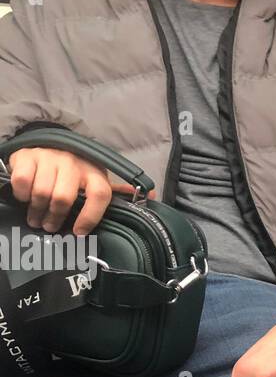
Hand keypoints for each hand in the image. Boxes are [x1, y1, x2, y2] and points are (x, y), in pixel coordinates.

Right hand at [5, 146, 152, 235]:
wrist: (46, 144)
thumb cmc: (74, 171)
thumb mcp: (96, 180)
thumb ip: (117, 192)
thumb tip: (152, 196)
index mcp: (94, 172)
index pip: (100, 194)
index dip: (91, 216)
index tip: (79, 232)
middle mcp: (73, 163)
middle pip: (64, 199)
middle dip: (55, 219)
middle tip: (50, 227)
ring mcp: (49, 158)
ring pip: (42, 193)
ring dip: (37, 211)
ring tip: (36, 218)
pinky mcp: (27, 156)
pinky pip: (23, 182)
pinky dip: (22, 195)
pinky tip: (24, 198)